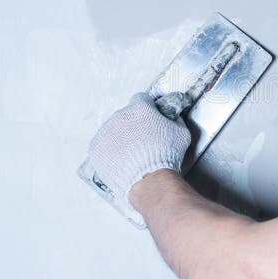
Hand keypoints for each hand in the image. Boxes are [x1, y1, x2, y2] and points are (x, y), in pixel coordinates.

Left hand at [86, 92, 191, 211]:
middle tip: (142, 140)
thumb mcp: (182, 133)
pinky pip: (102, 144)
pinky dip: (109, 150)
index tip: (150, 118)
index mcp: (140, 108)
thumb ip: (175, 120)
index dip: (148, 108)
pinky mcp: (95, 147)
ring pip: (112, 129)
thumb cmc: (167, 156)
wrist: (148, 180)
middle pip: (125, 114)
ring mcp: (105, 131)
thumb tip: (173, 117)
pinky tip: (120, 159)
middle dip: (133, 124)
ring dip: (120, 137)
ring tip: (131, 153)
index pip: (141, 98)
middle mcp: (120, 115)